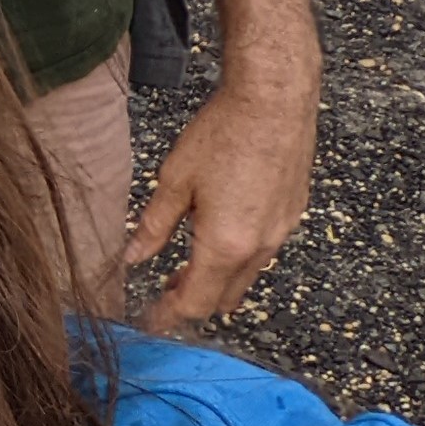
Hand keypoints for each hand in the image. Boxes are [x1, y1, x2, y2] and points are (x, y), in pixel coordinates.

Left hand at [127, 66, 317, 332]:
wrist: (274, 102)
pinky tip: (219, 236)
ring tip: (184, 266)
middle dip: (192, 301)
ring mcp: (280, 233)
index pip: (195, 301)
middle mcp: (259, 248)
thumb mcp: (174, 181)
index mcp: (226, 245)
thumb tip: (132, 257)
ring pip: (246, 276)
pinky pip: (262, 251)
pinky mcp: (292, 215)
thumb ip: (153, 226)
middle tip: (162, 295)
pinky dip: (237, 257)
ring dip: (216, 279)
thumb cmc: (222, 134)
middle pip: (223, 297)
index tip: (151, 323)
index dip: (170, 315)